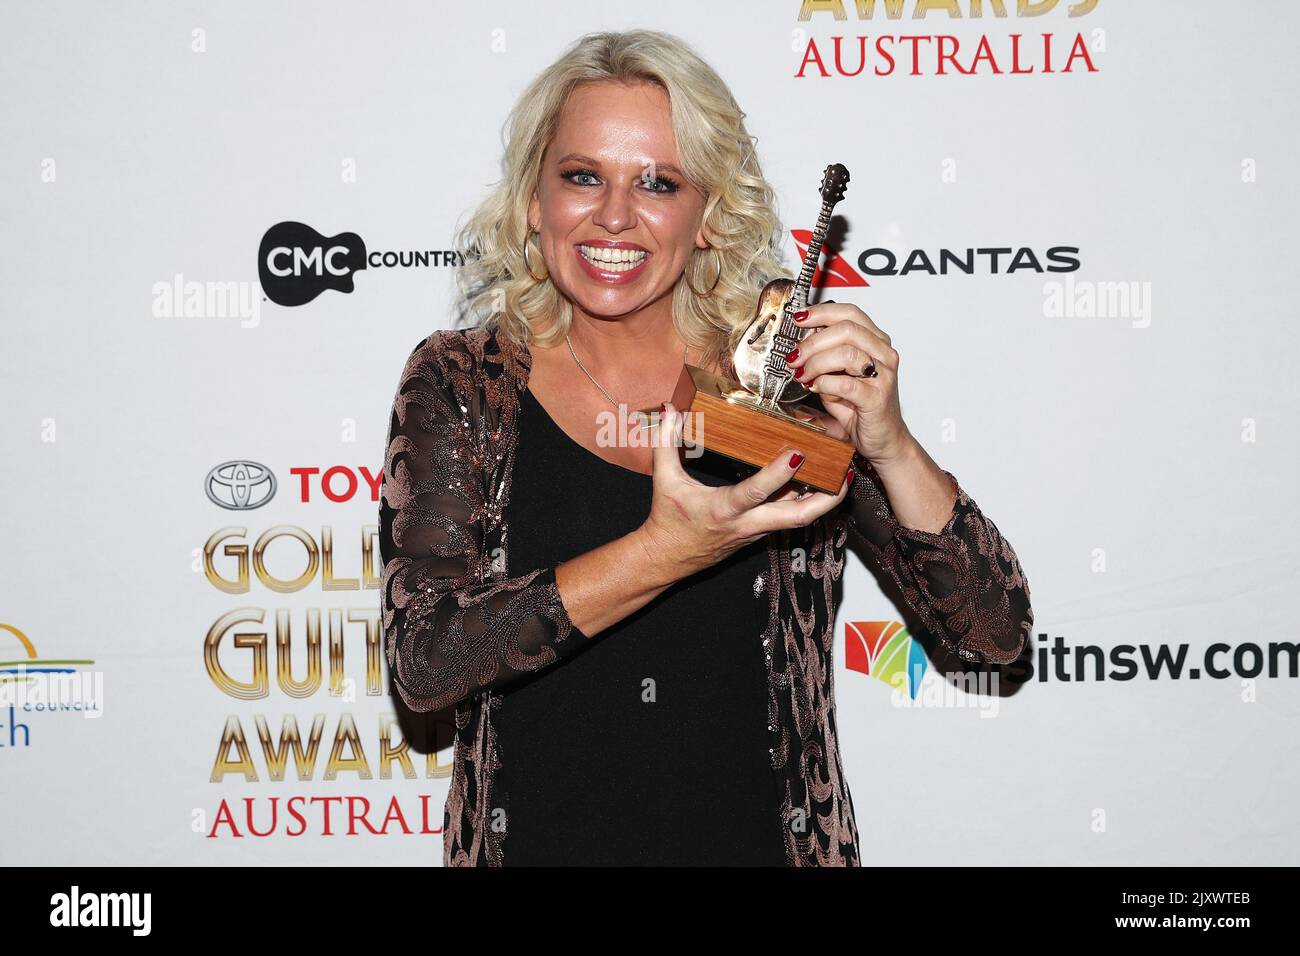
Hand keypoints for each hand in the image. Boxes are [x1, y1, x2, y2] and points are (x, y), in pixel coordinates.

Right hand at [632, 402, 849, 581]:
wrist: (668, 558)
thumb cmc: (668, 520)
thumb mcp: (664, 480)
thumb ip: (666, 443)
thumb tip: (670, 410)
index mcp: (723, 509)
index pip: (755, 492)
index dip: (778, 475)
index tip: (798, 454)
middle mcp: (746, 523)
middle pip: (796, 517)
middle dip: (826, 498)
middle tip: (846, 473)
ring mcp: (757, 530)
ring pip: (799, 519)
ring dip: (824, 499)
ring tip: (844, 473)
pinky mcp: (760, 532)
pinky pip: (789, 516)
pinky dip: (807, 500)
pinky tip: (820, 481)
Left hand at [782, 301, 913, 465]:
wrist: (884, 440)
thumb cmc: (861, 407)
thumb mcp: (838, 375)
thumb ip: (825, 357)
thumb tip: (802, 341)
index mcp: (875, 342)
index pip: (850, 313)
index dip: (821, 312)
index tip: (798, 318)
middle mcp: (883, 355)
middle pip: (846, 329)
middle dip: (813, 341)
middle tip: (795, 356)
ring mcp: (883, 376)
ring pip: (847, 353)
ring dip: (816, 362)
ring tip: (803, 374)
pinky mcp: (877, 398)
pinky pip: (845, 384)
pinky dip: (824, 384)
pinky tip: (816, 388)